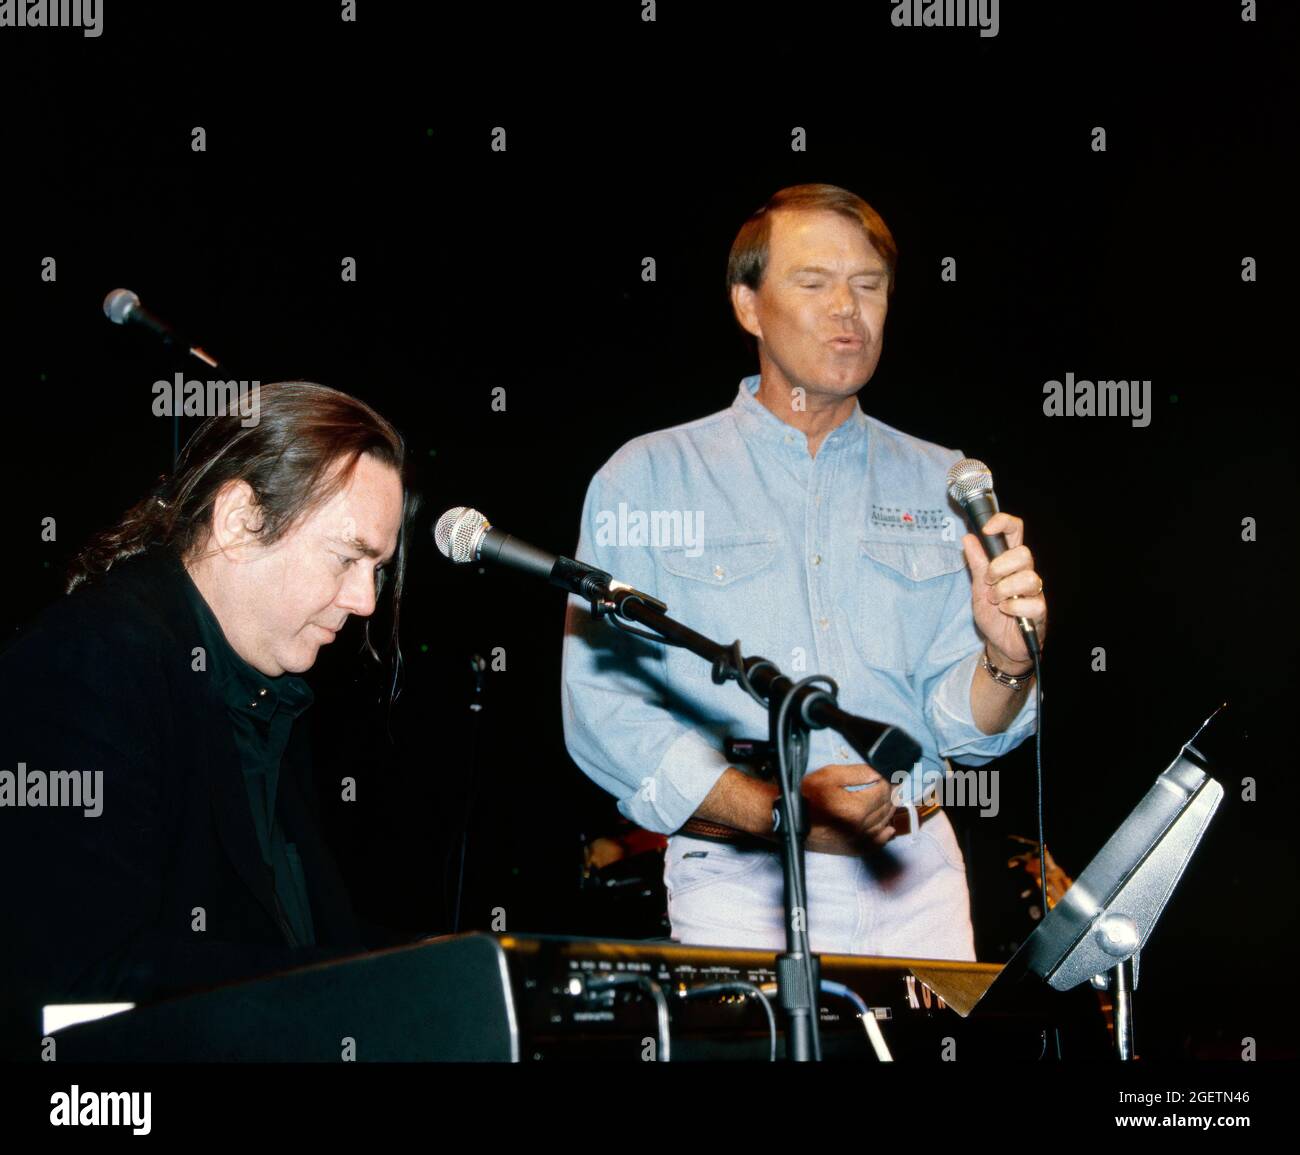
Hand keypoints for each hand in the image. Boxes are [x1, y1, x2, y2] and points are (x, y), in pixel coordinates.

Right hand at [800, 763, 896, 855]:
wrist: (789, 819)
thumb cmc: (806, 797)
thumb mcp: (829, 775)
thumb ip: (857, 773)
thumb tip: (878, 773)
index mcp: (855, 808)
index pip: (884, 792)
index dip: (887, 780)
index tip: (887, 774)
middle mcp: (860, 828)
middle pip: (887, 808)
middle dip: (890, 794)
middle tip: (891, 785)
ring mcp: (858, 841)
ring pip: (884, 824)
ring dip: (888, 810)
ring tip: (888, 800)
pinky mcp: (854, 849)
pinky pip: (878, 842)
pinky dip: (885, 833)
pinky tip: (887, 827)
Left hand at [961, 511, 1047, 669]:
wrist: (999, 642)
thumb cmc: (992, 612)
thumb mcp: (977, 587)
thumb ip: (976, 563)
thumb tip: (969, 538)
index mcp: (1010, 562)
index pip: (1015, 531)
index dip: (1003, 523)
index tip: (987, 529)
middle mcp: (1025, 572)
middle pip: (1024, 553)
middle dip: (1000, 568)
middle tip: (989, 582)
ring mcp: (1035, 591)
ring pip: (1028, 578)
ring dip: (1004, 591)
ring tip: (996, 601)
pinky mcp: (1040, 610)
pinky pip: (1030, 603)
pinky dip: (1012, 608)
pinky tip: (1006, 612)